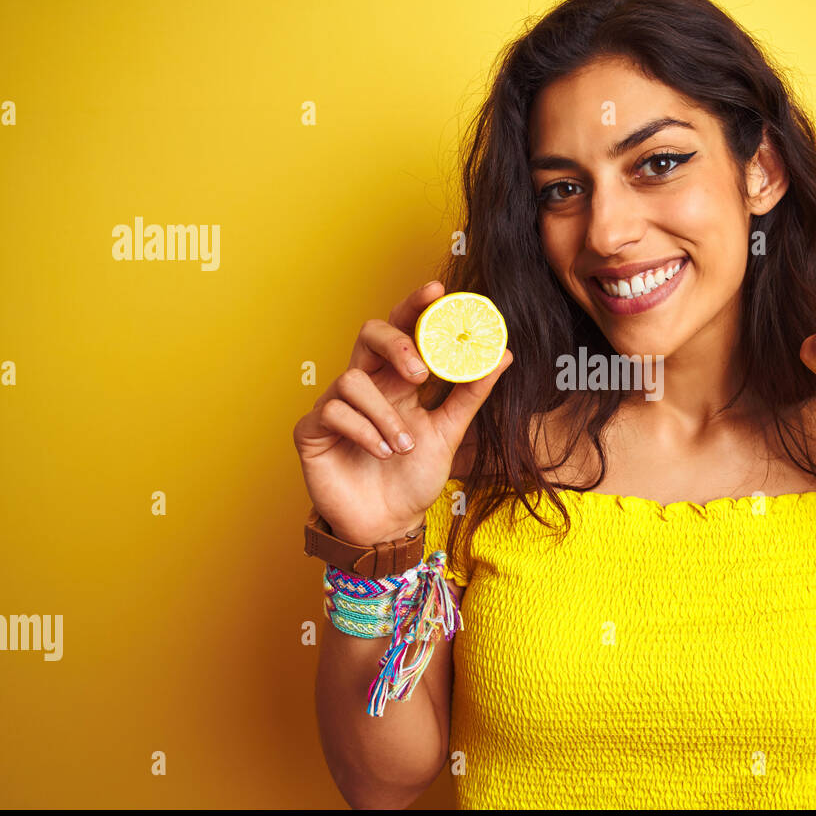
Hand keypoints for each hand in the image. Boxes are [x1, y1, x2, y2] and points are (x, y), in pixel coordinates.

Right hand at [292, 281, 512, 544]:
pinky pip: (332, 412)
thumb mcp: (449, 432)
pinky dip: (363, 431)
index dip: (416, 306)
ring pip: (352, 379)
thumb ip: (471, 394)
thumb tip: (503, 354)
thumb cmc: (413, 477)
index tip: (438, 290)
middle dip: (395, 344)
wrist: (389, 525)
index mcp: (397, 380)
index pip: (404, 330)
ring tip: (403, 445)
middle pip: (368, 334)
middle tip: (420, 373)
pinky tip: (381, 452)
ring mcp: (335, 405)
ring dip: (385, 413)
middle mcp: (366, 385)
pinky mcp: (312, 431)